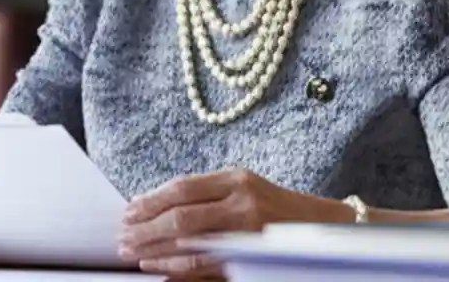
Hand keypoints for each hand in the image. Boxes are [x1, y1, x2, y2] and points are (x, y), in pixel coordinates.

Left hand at [116, 168, 350, 276]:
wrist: (325, 229)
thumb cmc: (277, 208)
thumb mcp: (244, 188)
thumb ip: (206, 195)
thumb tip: (155, 206)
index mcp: (236, 178)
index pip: (181, 187)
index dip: (150, 200)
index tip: (128, 211)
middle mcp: (242, 201)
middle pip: (180, 215)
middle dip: (146, 227)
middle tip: (122, 236)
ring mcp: (249, 231)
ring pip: (190, 242)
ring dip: (156, 250)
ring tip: (132, 254)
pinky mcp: (253, 258)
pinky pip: (208, 265)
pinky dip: (179, 267)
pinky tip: (159, 269)